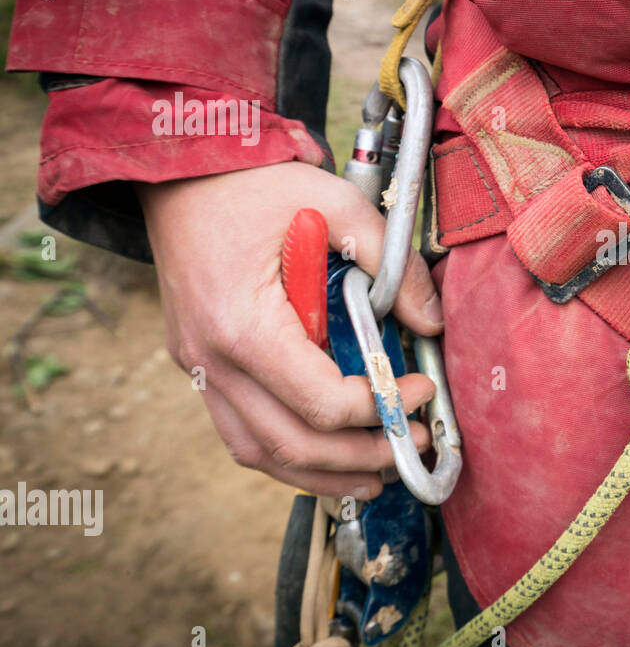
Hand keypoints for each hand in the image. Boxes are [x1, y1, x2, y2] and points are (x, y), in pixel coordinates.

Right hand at [137, 161, 440, 498]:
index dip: (380, 407)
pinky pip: (240, 431)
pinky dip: (286, 453)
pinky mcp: (199, 364)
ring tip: (375, 475)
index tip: (420, 389)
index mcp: (243, 325)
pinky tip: (326, 454)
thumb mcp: (336, 203)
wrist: (181, 170)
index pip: (321, 403)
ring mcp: (198, 366)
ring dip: (320, 474)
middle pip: (291, 445)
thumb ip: (390, 263)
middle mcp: (212, 359)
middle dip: (361, 456)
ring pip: (258, 452)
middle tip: (411, 446)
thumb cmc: (254, 186)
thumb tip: (431, 322)